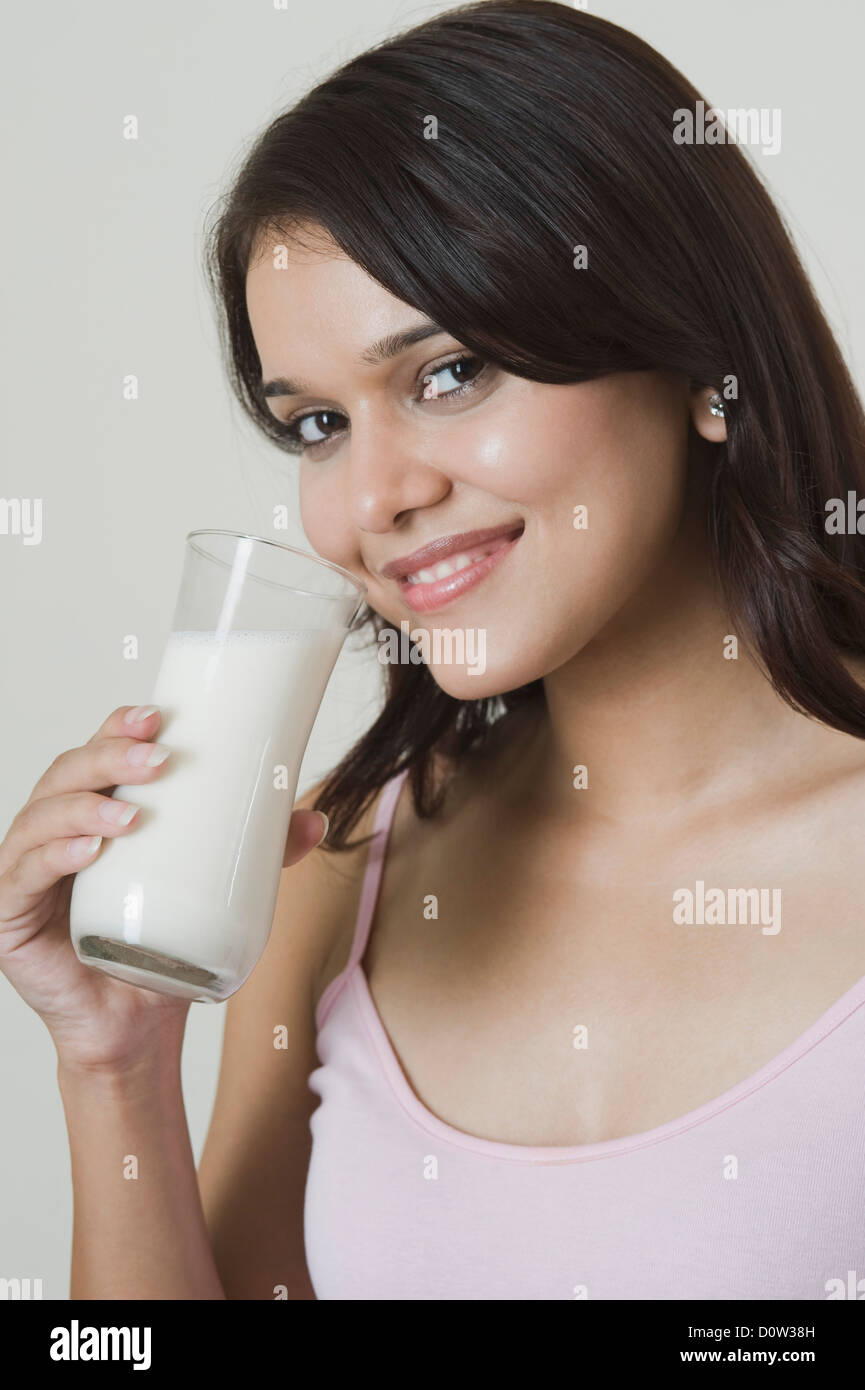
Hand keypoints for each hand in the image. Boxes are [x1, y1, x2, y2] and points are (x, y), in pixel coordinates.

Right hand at [0, 705, 327, 1071]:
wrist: (136, 1028)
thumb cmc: (165, 949)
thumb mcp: (218, 892)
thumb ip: (261, 855)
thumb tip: (316, 820)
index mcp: (95, 812)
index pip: (96, 753)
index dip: (117, 726)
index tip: (157, 717)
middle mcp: (53, 833)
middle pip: (68, 774)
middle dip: (108, 757)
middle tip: (157, 761)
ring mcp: (26, 872)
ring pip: (41, 817)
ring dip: (84, 807)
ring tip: (131, 816)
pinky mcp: (10, 917)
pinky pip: (22, 876)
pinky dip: (52, 857)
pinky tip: (86, 854)